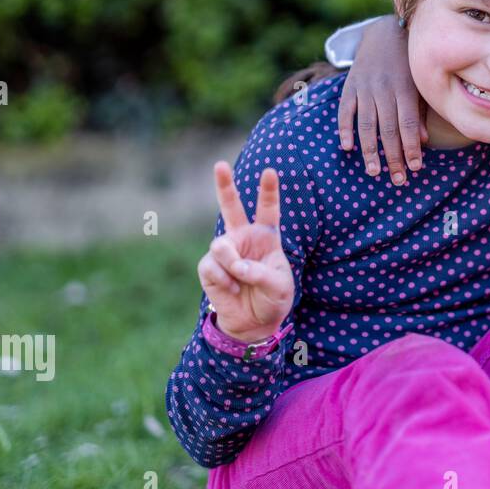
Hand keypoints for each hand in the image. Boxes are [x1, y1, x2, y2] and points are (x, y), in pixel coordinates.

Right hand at [196, 161, 294, 343]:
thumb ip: (261, 273)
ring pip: (220, 245)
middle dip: (224, 185)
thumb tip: (238, 266)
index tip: (270, 171)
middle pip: (232, 207)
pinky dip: (224, 280)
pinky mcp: (209, 267)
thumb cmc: (272, 299)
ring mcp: (225, 251)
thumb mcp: (279, 286)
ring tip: (240, 278)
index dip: (268, 190)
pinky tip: (232, 290)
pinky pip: (212, 266)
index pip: (268, 209)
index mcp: (267, 237)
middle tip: (219, 165)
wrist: (254, 323)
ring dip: (231, 263)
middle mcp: (244, 238)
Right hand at [337, 16, 427, 182]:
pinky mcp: (349, 86)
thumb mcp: (419, 85)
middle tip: (398, 180)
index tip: (416, 168)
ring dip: (369, 150)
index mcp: (405, 90)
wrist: (385, 34)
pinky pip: (345, 110)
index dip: (412, 147)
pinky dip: (345, 129)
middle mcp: (384, 90)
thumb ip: (420, 112)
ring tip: (374, 172)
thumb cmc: (408, 66)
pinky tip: (347, 147)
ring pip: (366, 124)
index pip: (409, 125)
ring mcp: (365, 88)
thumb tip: (425, 141)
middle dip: (393, 157)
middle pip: (388, 129)